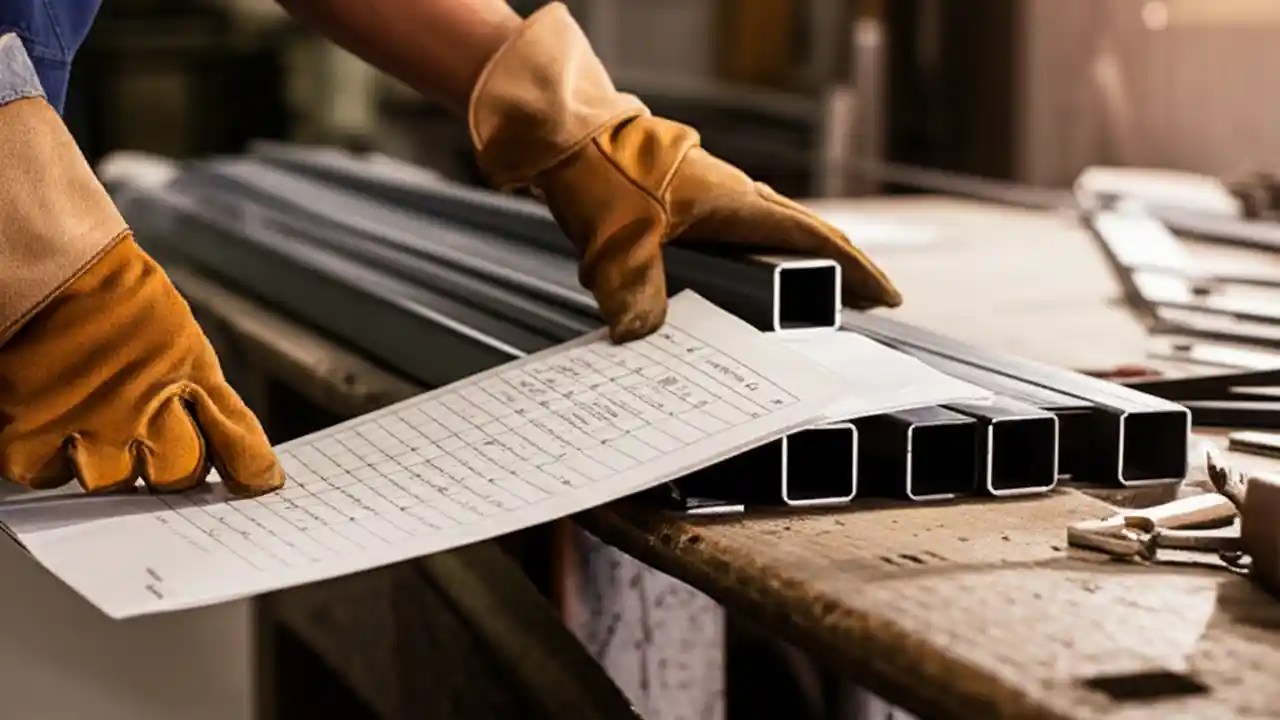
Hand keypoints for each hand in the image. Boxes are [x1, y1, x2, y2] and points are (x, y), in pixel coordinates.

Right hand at [0, 84, 280, 495]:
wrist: (37, 256)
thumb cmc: (100, 278)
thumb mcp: (170, 325)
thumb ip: (188, 379)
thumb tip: (210, 430)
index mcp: (187, 369)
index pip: (236, 436)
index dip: (250, 466)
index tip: (258, 482)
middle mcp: (143, 403)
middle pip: (178, 473)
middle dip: (171, 465)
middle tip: (153, 445)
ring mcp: (87, 421)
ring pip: (113, 481)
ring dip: (107, 464)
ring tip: (90, 426)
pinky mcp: (28, 432)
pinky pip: (48, 474)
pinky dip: (49, 459)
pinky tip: (49, 428)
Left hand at [468, 3, 900, 341]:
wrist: (569, 135)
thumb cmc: (600, 174)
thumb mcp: (616, 243)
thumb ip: (632, 293)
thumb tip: (639, 337)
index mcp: (735, 204)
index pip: (814, 239)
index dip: (854, 270)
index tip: (886, 296)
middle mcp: (736, 197)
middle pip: (807, 235)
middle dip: (843, 269)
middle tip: (871, 302)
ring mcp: (718, 196)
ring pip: (779, 232)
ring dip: (807, 262)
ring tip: (828, 297)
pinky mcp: (694, 202)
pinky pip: (747, 232)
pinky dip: (768, 255)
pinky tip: (758, 278)